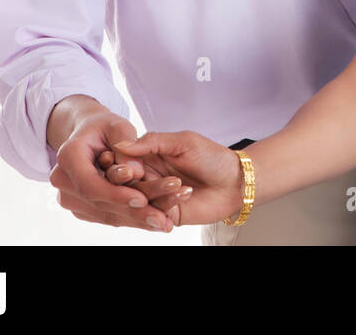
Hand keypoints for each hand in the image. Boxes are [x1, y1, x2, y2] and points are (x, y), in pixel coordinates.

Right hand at [48, 108, 183, 231]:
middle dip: (130, 211)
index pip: (90, 184)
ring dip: (133, 219)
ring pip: (103, 214)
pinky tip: (153, 221)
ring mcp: (68, 196)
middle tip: (159, 218)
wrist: (91, 134)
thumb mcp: (119, 126)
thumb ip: (128, 145)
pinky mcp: (80, 207)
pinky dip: (130, 219)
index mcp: (69, 156)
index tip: (142, 199)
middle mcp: (62, 179)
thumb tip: (135, 171)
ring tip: (161, 222)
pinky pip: (105, 216)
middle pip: (97, 203)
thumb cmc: (106, 127)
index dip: (115, 194)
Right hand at [110, 130, 244, 226]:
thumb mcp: (183, 142)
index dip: (120, 165)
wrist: (235, 181)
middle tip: (144, 177)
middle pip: (126, 184)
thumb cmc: (212, 157)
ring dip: (157, 191)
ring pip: (139, 200)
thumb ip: (152, 142)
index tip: (125, 166)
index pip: (122, 162)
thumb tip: (121, 144)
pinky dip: (168, 203)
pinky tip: (186, 194)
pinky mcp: (166, 213)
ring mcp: (157, 196)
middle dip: (134, 183)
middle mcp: (149, 177)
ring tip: (179, 184)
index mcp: (149, 157)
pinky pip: (155, 213)